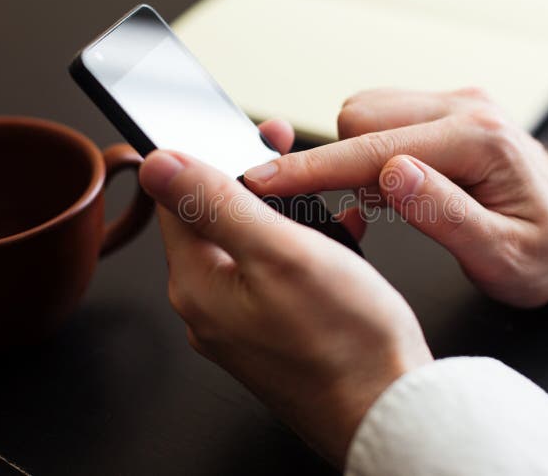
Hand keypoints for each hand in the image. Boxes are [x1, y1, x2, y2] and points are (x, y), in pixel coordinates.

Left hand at [139, 119, 432, 466]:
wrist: (388, 411)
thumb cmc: (346, 341)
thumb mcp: (280, 253)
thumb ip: (216, 203)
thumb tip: (159, 163)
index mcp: (199, 284)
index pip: (177, 200)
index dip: (210, 155)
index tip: (247, 136)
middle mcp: (212, 307)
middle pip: (214, 221)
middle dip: (252, 182)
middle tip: (289, 157)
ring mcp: (242, 324)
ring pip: (250, 246)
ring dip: (283, 214)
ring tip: (321, 197)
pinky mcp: (274, 333)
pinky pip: (276, 275)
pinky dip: (302, 249)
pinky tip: (338, 239)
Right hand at [244, 90, 547, 306]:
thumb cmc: (546, 251)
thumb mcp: (504, 257)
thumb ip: (445, 216)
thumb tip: (388, 174)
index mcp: (478, 142)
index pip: (372, 148)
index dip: (311, 169)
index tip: (261, 181)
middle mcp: (465, 107)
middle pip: (361, 113)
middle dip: (340, 162)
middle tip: (363, 212)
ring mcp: (455, 101)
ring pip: (366, 110)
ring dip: (356, 155)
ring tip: (387, 202)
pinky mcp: (446, 106)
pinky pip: (383, 114)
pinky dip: (370, 148)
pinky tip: (396, 183)